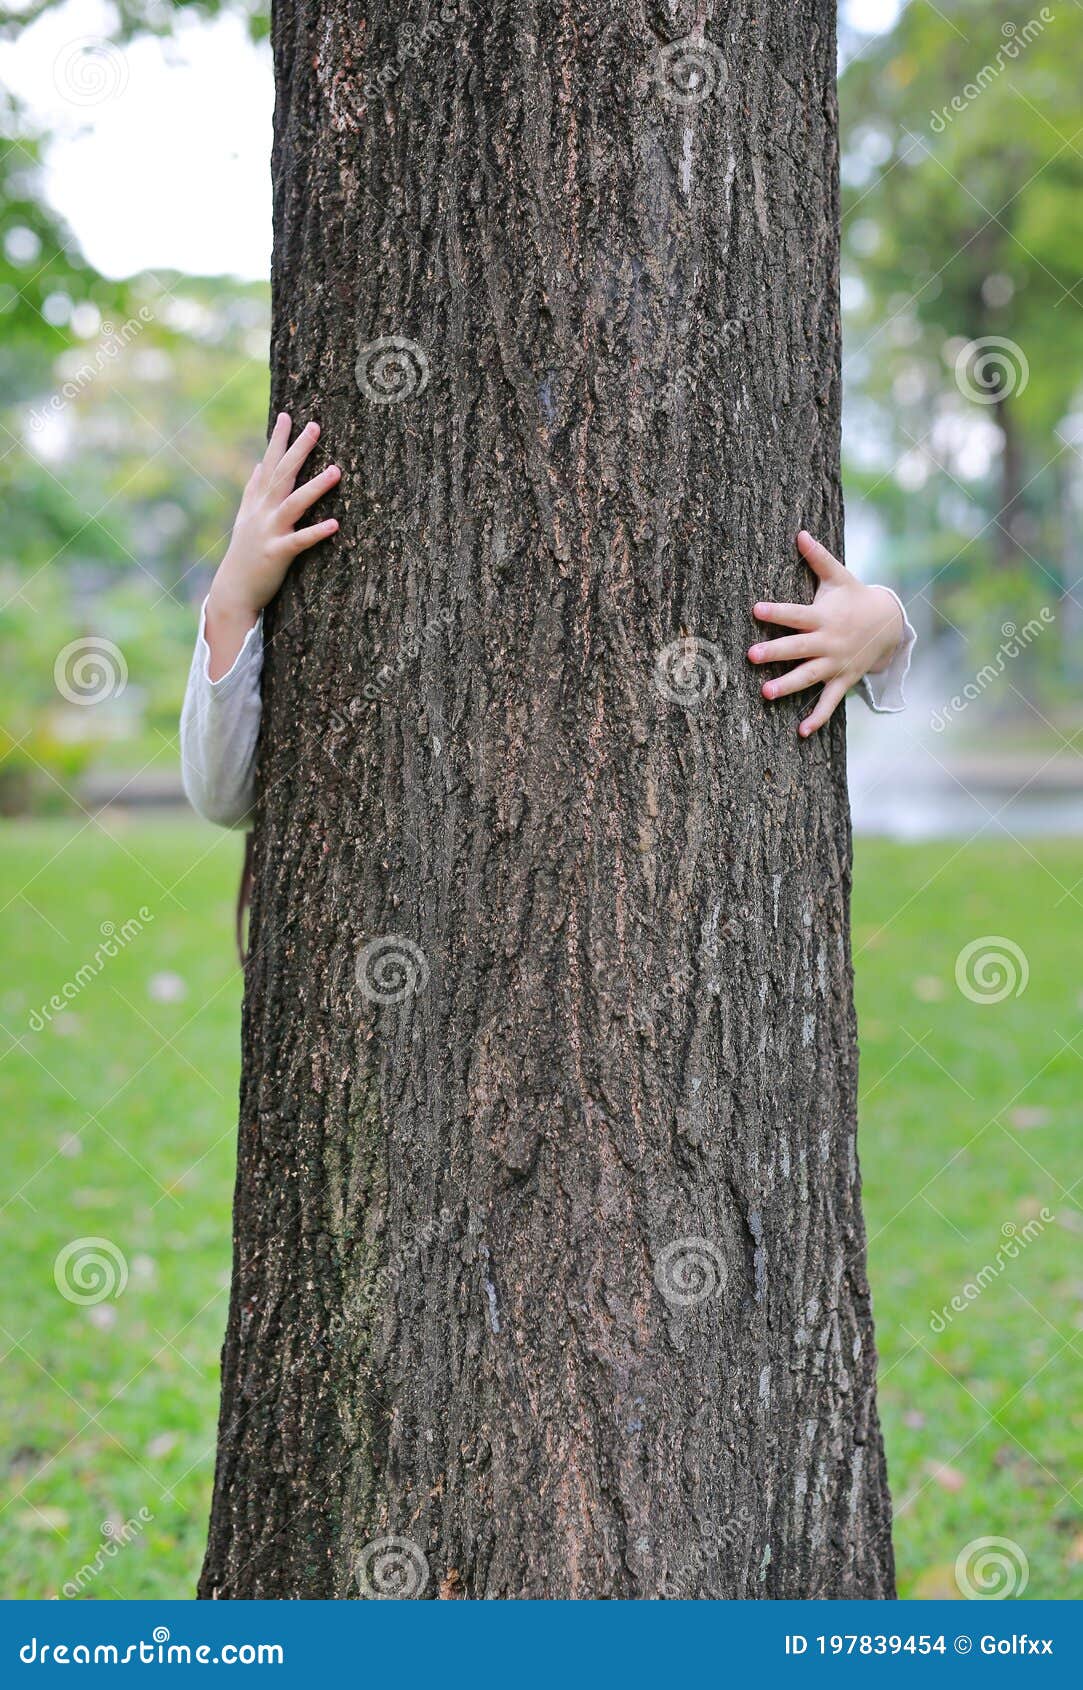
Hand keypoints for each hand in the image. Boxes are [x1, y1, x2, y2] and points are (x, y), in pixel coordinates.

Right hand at [204, 413, 339, 678]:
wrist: (233, 590)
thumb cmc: (246, 553)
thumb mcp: (247, 517)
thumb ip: (254, 490)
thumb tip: (261, 463)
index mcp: (257, 503)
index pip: (269, 464)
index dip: (277, 440)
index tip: (288, 415)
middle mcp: (262, 513)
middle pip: (282, 475)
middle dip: (298, 450)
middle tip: (316, 426)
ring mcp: (269, 532)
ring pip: (293, 503)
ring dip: (315, 486)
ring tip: (336, 470)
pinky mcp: (277, 554)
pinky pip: (300, 541)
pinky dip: (316, 532)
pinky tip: (335, 524)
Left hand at [747, 531, 903, 736]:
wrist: (890, 623)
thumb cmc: (855, 597)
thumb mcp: (840, 576)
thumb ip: (818, 558)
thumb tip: (799, 533)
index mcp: (823, 617)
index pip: (796, 614)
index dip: (776, 611)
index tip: (755, 608)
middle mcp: (828, 642)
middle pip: (798, 648)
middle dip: (775, 651)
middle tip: (751, 655)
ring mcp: (835, 664)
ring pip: (808, 677)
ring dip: (788, 686)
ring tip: (764, 693)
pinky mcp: (843, 680)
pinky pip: (829, 702)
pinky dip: (817, 717)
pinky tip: (800, 731)